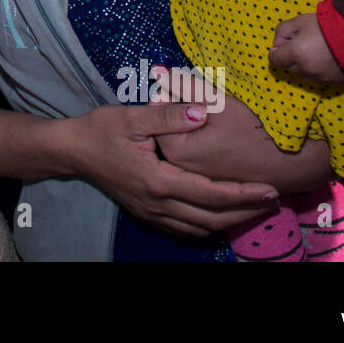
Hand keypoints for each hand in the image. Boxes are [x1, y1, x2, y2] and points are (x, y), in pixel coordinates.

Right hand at [61, 103, 278, 237]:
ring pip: (200, 227)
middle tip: (272, 200)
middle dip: (245, 211)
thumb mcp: (132, 115)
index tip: (270, 189)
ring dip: (228, 220)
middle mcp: (157, 203)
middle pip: (211, 218)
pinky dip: (206, 224)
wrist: (71, 150)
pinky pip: (183, 229)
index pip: (211, 194)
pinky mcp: (146, 212)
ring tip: (252, 207)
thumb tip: (201, 113)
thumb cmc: (101, 130)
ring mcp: (151, 212)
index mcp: (158, 180)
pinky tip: (217, 214)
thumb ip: (168, 116)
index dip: (244, 195)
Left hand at [151, 66, 333, 192]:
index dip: (172, 96)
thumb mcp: (217, 102)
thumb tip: (157, 71)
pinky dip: (202, 139)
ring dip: (191, 124)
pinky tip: (222, 133)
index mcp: (175, 150)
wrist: (291, 164)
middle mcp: (179, 169)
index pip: (157, 113)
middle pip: (168, 128)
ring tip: (216, 117)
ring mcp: (194, 177)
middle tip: (205, 103)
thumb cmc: (255, 131)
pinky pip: (196, 153)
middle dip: (180, 110)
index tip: (191, 91)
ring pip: (182, 139)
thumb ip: (184, 85)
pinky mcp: (209, 180)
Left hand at [269, 14, 343, 83]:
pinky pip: (318, 77)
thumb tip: (276, 45)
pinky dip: (318, 70)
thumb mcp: (300, 21)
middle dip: (291, 57)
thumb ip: (282, 31)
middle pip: (289, 67)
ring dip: (304, 65)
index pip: (275, 59)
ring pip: (303, 73)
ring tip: (316, 50)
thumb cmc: (327, 25)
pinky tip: (326, 58)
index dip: (277, 51)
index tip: (283, 45)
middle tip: (303, 43)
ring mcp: (320, 76)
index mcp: (296, 53)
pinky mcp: (332, 80)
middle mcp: (306, 68)